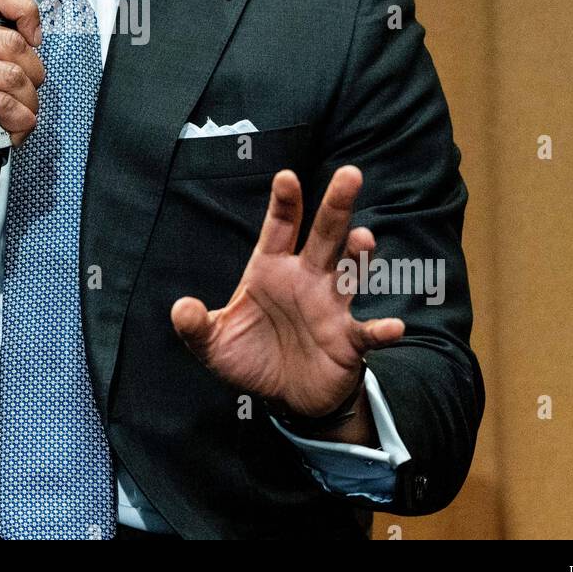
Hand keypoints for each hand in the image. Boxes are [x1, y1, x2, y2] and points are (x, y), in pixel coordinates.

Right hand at [0, 0, 44, 197]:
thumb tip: (32, 37)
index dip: (26, 11)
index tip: (34, 38)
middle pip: (14, 43)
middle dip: (33, 77)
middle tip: (24, 98)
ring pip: (14, 76)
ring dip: (27, 105)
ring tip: (16, 118)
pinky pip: (6, 104)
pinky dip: (19, 123)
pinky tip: (9, 132)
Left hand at [170, 165, 404, 419]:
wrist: (285, 396)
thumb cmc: (251, 356)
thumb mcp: (213, 343)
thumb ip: (195, 326)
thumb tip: (181, 308)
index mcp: (272, 268)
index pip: (279, 227)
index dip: (284, 202)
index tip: (286, 177)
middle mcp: (306, 278)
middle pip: (324, 235)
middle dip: (335, 206)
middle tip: (349, 174)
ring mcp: (331, 306)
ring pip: (348, 271)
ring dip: (357, 256)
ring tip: (362, 238)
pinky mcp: (348, 340)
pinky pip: (366, 332)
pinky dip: (380, 330)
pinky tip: (392, 327)